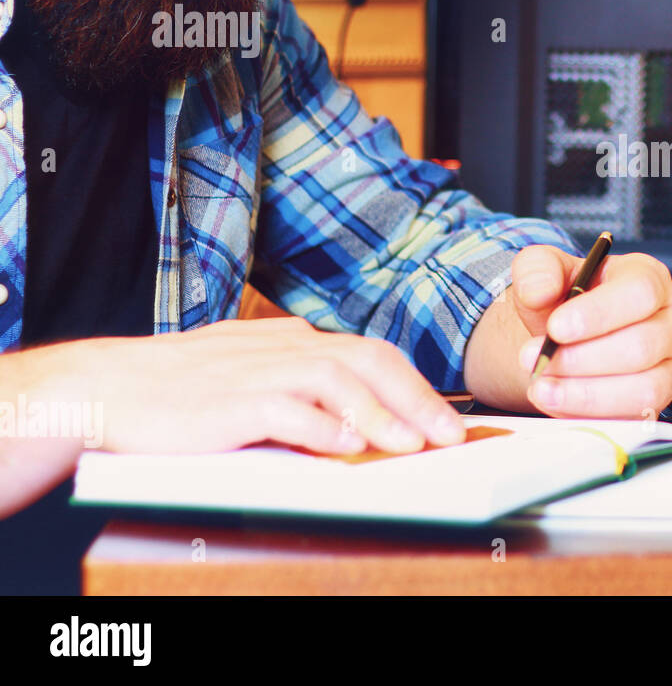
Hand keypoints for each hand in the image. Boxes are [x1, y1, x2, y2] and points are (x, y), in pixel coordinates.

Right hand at [47, 317, 465, 454]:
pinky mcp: (228, 400)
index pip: (371, 354)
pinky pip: (286, 409)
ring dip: (380, 415)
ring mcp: (257, 370)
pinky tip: (348, 447)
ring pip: (337, 379)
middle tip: (450, 435)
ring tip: (410, 446)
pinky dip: (323, 427)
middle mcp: (283, 347)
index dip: (415, 386)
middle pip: (369, 361)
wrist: (107, 387)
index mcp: (293, 339)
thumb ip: (304, 388)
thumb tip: (362, 421)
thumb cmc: (180, 388)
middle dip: (416, 399)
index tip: (447, 419)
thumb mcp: (253, 375)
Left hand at [509, 246, 671, 417]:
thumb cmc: (567, 299)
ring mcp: (670, 364)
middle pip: (641, 347)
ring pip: (642, 389)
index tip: (556, 328)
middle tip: (536, 360)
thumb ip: (537, 269)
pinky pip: (632, 417)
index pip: (640, 293)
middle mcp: (670, 321)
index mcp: (649, 278)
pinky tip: (557, 400)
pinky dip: (589, 413)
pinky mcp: (658, 401)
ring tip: (542, 386)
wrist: (565, 334)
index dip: (598, 314)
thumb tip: (538, 291)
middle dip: (582, 360)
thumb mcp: (544, 268)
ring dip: (585, 394)